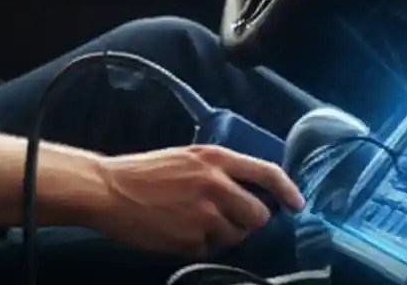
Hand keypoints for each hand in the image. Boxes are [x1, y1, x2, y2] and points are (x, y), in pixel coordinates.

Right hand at [86, 144, 304, 257]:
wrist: (109, 190)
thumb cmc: (145, 172)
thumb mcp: (187, 158)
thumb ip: (219, 171)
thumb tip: (249, 192)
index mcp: (215, 159)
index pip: (267, 172)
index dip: (288, 190)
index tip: (297, 204)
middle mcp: (215, 184)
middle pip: (258, 215)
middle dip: (248, 221)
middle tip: (230, 219)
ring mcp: (204, 214)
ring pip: (235, 235)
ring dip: (222, 235)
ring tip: (194, 222)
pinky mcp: (190, 239)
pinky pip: (209, 249)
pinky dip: (197, 245)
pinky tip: (178, 231)